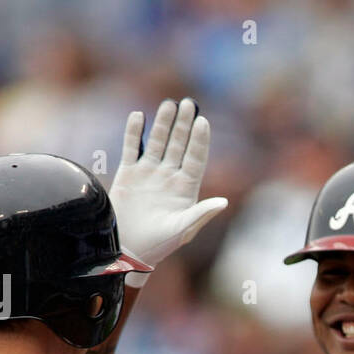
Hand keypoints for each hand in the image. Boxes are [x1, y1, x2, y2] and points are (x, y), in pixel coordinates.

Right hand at [109, 98, 227, 287]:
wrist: (130, 250)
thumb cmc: (160, 244)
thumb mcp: (183, 230)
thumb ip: (202, 213)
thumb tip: (224, 202)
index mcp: (186, 188)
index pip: (196, 158)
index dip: (200, 140)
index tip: (203, 121)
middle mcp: (169, 176)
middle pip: (178, 144)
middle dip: (184, 124)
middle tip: (189, 103)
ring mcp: (149, 173)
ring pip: (157, 142)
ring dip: (162, 123)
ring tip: (168, 104)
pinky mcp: (129, 174)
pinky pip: (132, 148)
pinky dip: (134, 133)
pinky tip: (139, 116)